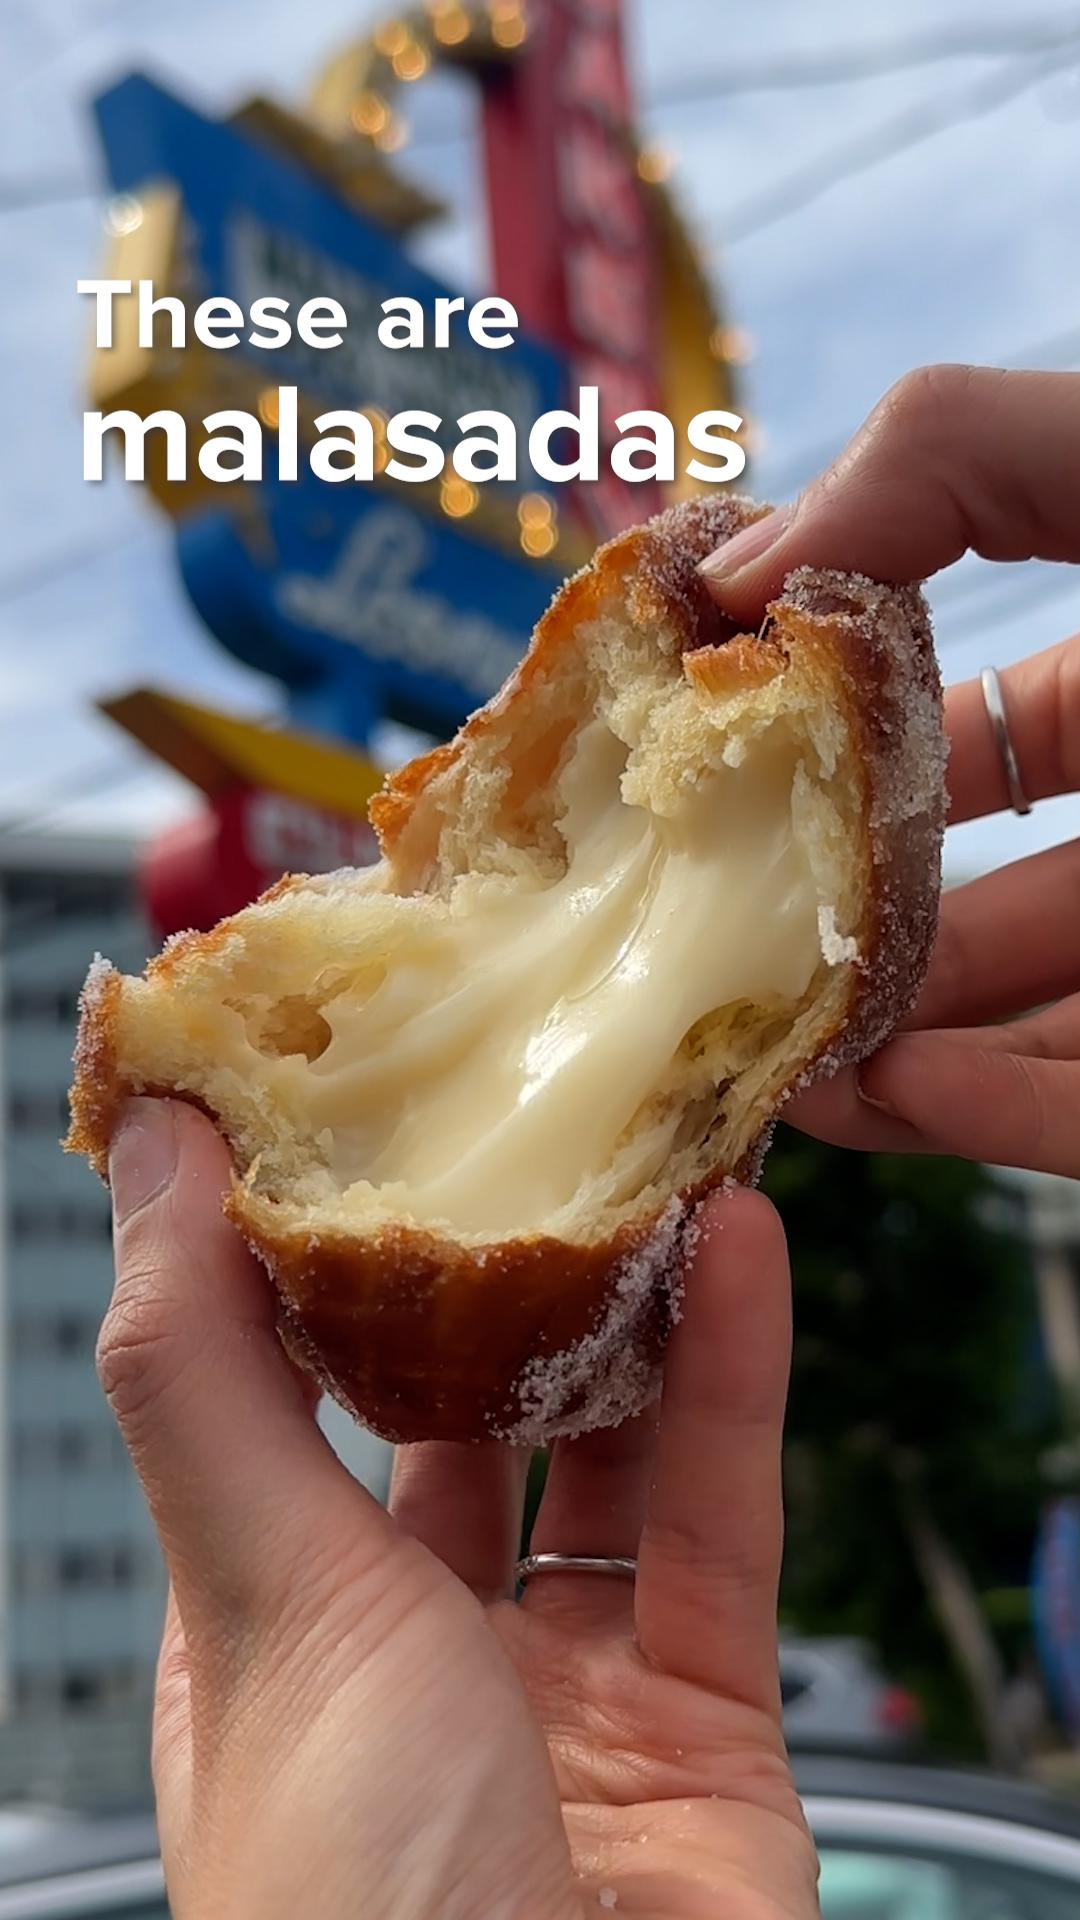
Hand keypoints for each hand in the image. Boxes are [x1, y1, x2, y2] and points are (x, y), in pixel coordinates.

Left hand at [103, 1097, 817, 1919]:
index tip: (348, 1108)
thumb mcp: (264, 1596)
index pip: (278, 1396)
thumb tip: (143, 1155)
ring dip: (631, 1310)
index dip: (312, 1254)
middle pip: (455, 1417)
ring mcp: (556, 1697)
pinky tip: (736, 1259)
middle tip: (530, 1120)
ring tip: (653, 1154)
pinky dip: (730, 1385)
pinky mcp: (700, 1725)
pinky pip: (713, 1521)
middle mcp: (404, 1657)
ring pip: (598, 1455)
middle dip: (497, 1275)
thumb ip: (202, 1368)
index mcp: (265, 1629)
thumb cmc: (360, 1911)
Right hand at [700, 365, 1079, 1177]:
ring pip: (1011, 1028)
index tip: (701, 781)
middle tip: (700, 961)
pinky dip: (986, 1120)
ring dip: (880, 1054)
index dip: (828, 759)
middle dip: (831, 934)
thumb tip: (740, 568)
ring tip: (760, 1068)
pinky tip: (881, 1101)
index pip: (958, 735)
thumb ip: (943, 458)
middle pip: (965, 901)